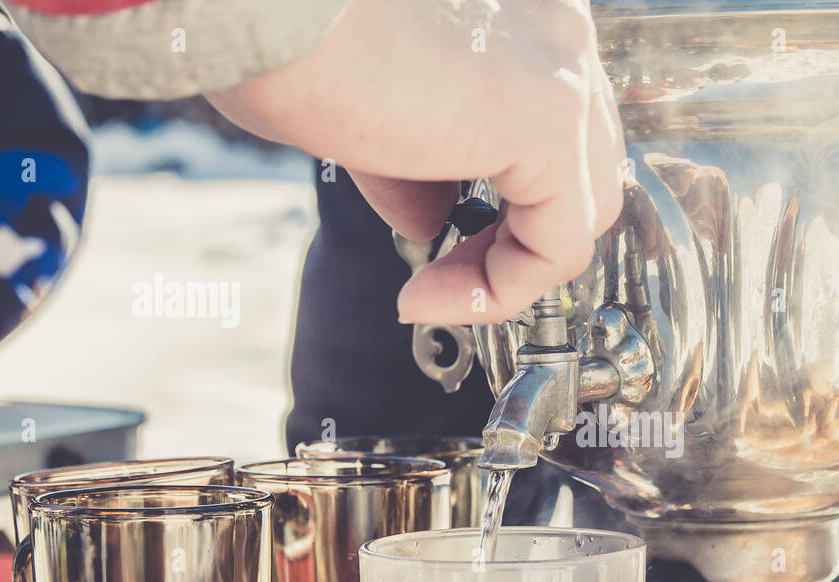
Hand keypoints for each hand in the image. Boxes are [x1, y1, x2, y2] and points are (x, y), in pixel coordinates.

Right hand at [207, 0, 623, 323]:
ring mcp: (564, 73)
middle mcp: (558, 33)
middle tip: (438, 273)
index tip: (433, 248)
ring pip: (584, 211)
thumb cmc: (281, 29)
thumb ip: (418, 164)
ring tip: (432, 292)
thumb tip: (429, 218)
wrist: (253, 3)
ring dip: (507, 269)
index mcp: (524, 17)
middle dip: (513, 236)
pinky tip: (429, 296)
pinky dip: (500, 290)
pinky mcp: (550, 123)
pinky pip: (559, 245)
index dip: (503, 203)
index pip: (553, 132)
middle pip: (583, 170)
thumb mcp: (368, 112)